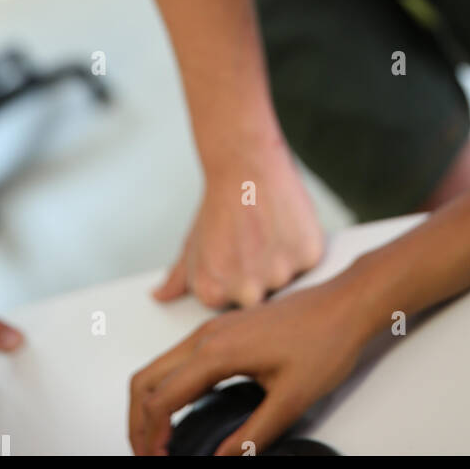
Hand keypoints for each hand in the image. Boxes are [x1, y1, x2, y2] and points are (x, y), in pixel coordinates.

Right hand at [130, 274, 366, 454]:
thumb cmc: (325, 340)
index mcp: (217, 352)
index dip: (152, 440)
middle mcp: (207, 335)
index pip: (161, 401)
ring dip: (149, 404)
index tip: (161, 463)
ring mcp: (214, 328)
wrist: (347, 303)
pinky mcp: (225, 328)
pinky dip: (166, 388)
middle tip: (148, 456)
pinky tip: (182, 411)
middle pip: (146, 380)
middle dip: (137, 423)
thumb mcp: (289, 401)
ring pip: (159, 367)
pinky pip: (178, 358)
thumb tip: (218, 460)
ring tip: (158, 441)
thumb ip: (250, 437)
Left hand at [152, 139, 325, 309]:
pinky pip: (309, 261)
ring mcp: (278, 275)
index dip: (238, 279)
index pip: (232, 306)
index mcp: (212, 293)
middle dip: (262, 273)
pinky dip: (303, 245)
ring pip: (289, 280)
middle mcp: (246, 291)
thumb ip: (178, 278)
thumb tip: (160, 297)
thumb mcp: (193, 242)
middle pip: (263, 297)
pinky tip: (287, 223)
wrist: (245, 162)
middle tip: (256, 240)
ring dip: (284, 259)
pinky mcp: (307, 256)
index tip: (238, 256)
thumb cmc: (221, 201)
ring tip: (270, 228)